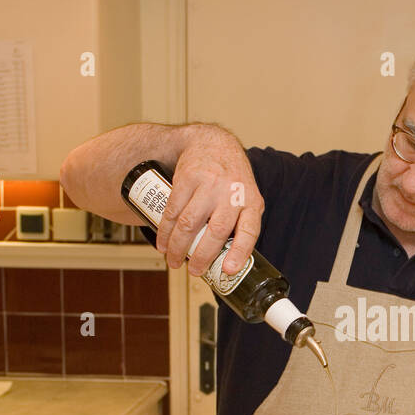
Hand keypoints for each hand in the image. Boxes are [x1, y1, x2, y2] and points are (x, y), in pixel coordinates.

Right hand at [155, 126, 263, 276]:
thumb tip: (229, 262)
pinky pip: (173, 209)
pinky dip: (165, 230)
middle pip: (216, 231)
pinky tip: (163, 242)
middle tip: (193, 271)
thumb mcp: (246, 198)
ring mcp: (209, 185)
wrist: (213, 143)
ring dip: (178, 246)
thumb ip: (240, 224)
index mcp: (251, 202)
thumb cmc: (232, 179)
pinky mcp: (187, 178)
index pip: (248, 230)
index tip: (229, 270)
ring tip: (174, 260)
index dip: (239, 252)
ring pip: (190, 223)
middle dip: (201, 256)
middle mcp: (232, 193)